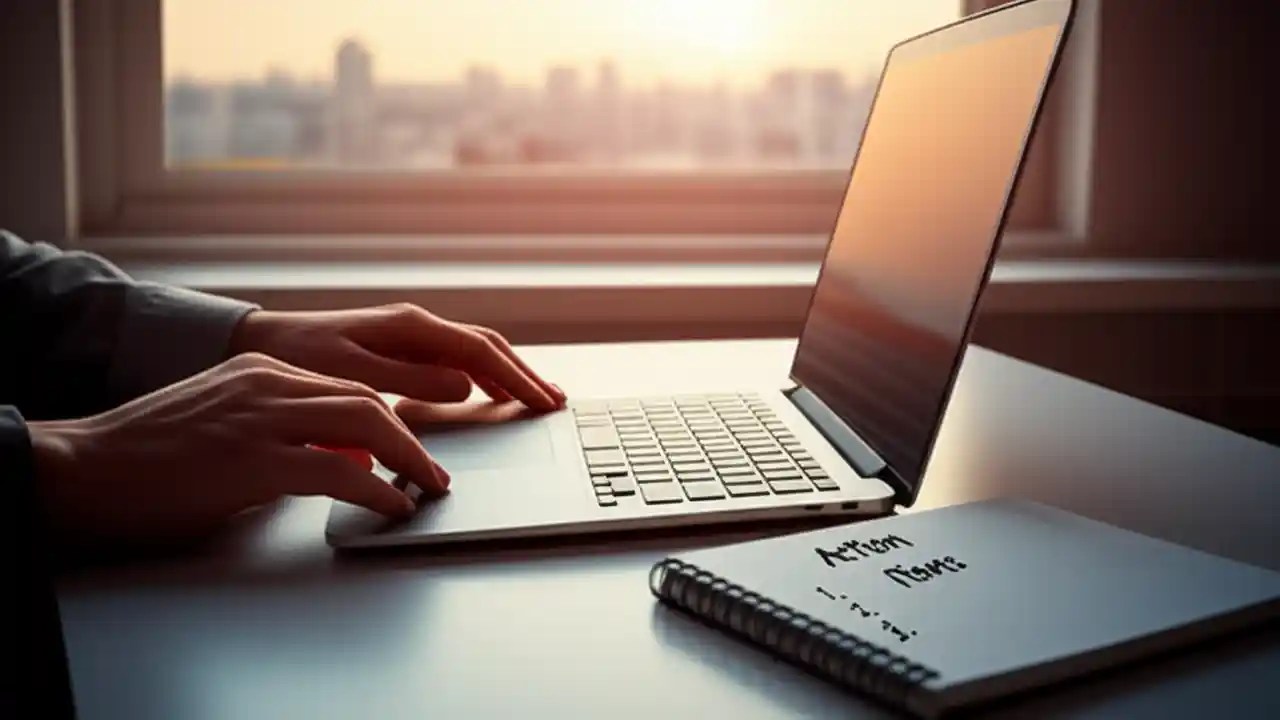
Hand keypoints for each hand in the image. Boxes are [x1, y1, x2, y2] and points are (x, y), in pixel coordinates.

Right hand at [27, 353, 447, 543]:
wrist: (83, 468)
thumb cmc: (148, 457)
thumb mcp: (224, 423)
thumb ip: (280, 432)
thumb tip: (340, 462)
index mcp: (260, 369)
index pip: (346, 385)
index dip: (388, 417)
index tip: (410, 446)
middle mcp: (267, 383)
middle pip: (366, 399)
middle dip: (410, 436)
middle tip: (432, 471)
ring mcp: (260, 418)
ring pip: (364, 422)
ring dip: (407, 459)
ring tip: (427, 487)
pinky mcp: (251, 460)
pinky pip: (337, 472)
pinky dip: (377, 491)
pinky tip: (393, 507)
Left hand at [230, 304, 565, 411]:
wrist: (258, 343)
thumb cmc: (298, 359)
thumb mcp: (353, 373)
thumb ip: (410, 379)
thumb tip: (466, 387)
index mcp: (410, 327)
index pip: (482, 352)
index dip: (518, 379)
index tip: (544, 403)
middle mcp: (415, 326)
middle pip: (488, 348)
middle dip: (525, 375)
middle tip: (555, 403)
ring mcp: (409, 336)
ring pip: (475, 353)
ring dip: (508, 375)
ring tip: (534, 398)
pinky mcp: (399, 350)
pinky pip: (454, 362)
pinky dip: (482, 377)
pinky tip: (489, 394)